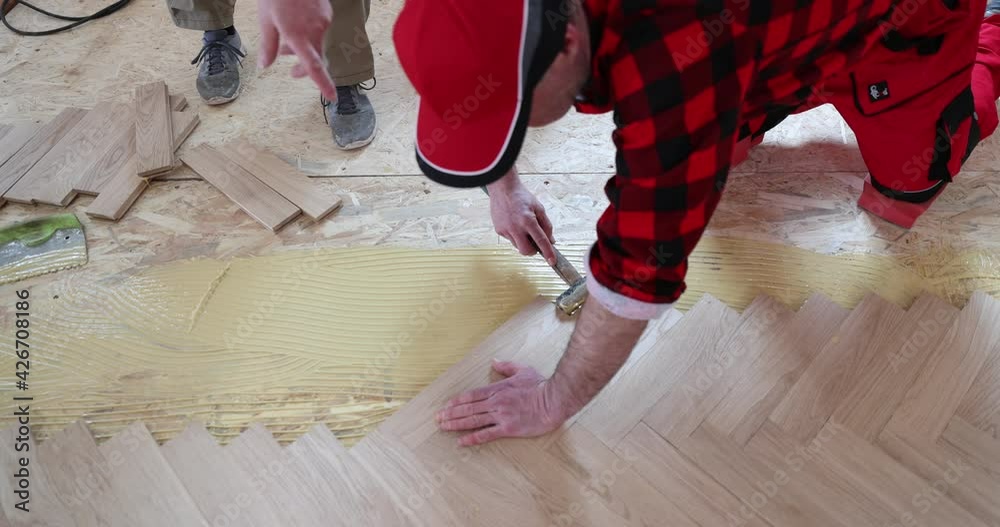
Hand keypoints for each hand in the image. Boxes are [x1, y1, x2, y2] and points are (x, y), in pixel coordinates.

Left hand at [257, 0, 338, 99]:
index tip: (332, 97)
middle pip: (314, 57)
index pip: (314, 66)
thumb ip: (268, 46)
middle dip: (302, 66)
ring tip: (285, 44)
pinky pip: (318, 30)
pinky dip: (308, 35)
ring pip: (315, 43)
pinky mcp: (326, 13)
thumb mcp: (265, 20)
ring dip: (302, 48)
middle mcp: (314, 31)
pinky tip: (296, 26)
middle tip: (290, 70)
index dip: (324, 84)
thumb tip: (265, 66)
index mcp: (298, 35)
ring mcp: (323, 21)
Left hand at [436, 360, 567, 445]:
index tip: (446, 406)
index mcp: (498, 389)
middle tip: (438, 418)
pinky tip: (461, 442)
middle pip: (468, 408)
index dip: (456, 401)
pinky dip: (472, 438)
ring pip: (473, 420)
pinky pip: (486, 434)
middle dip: (451, 413)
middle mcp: (496, 402)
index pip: (471, 395)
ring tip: (443, 427)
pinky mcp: (508, 429)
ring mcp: (501, 416)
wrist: (554, 400)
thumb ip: (507, 366)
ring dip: (456, 424)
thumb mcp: (524, 370)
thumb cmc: (541, 385)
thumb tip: (495, 361)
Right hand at [487, 170, 556, 265]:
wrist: (503, 188)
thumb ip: (547, 225)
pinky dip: (515, 236)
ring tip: (522, 227)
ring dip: (523, 241)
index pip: (541, 241)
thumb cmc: (522, 196)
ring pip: (517, 246)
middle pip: (526, 251)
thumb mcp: (539, 208)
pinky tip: (513, 223)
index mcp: (528, 220)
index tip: (552, 262)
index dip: (548, 252)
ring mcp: (505, 230)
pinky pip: (510, 239)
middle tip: (535, 243)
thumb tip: (551, 241)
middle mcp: (515, 227)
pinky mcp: (499, 230)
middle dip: (532, 251)